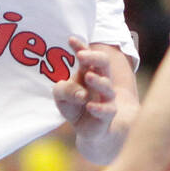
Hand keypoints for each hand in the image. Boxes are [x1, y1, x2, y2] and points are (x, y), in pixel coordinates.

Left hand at [54, 38, 136, 159]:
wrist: (87, 130)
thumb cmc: (75, 107)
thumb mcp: (61, 96)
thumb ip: (64, 90)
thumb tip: (80, 93)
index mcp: (86, 72)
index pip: (86, 56)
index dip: (80, 47)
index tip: (71, 40)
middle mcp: (99, 81)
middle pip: (103, 63)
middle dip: (94, 57)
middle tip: (81, 55)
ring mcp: (106, 97)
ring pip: (107, 85)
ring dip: (98, 80)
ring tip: (88, 76)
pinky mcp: (108, 113)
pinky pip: (108, 109)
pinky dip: (99, 107)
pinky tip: (90, 105)